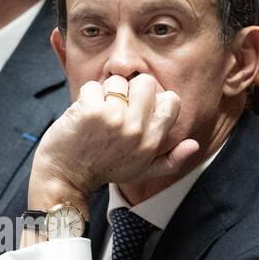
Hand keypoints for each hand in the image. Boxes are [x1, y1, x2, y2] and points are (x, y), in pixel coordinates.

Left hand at [29, 74, 193, 207]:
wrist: (64, 178)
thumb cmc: (103, 170)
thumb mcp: (141, 170)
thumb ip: (171, 160)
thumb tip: (194, 145)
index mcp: (152, 142)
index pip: (171, 100)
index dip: (152, 100)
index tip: (136, 111)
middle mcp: (136, 130)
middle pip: (146, 82)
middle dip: (128, 91)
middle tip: (113, 111)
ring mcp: (114, 119)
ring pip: (116, 81)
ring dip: (103, 95)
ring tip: (96, 117)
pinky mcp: (91, 111)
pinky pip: (92, 86)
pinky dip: (84, 98)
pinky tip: (82, 116)